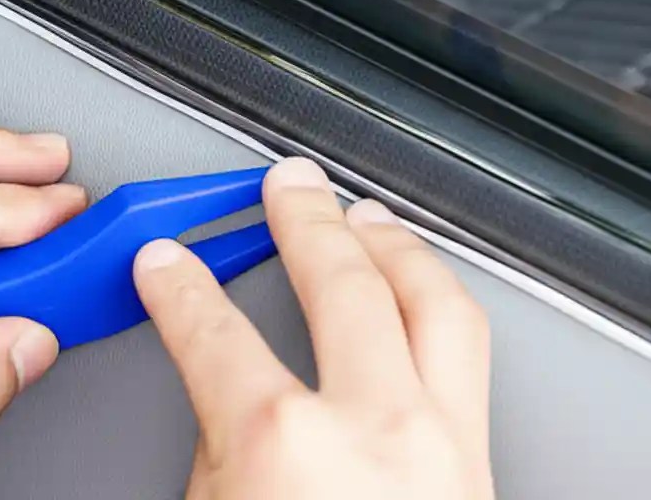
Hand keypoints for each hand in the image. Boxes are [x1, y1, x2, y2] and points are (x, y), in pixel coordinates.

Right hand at [134, 158, 493, 498]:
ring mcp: (442, 445)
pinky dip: (437, 303)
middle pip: (341, 284)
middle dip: (306, 218)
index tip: (168, 261)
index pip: (212, 332)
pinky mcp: (482, 465)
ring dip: (394, 245)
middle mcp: (373, 430)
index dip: (179, 286)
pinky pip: (469, 354)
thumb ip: (224, 439)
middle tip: (287, 185)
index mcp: (281, 441)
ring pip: (434, 305)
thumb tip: (233, 391)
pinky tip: (417, 290)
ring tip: (365, 215)